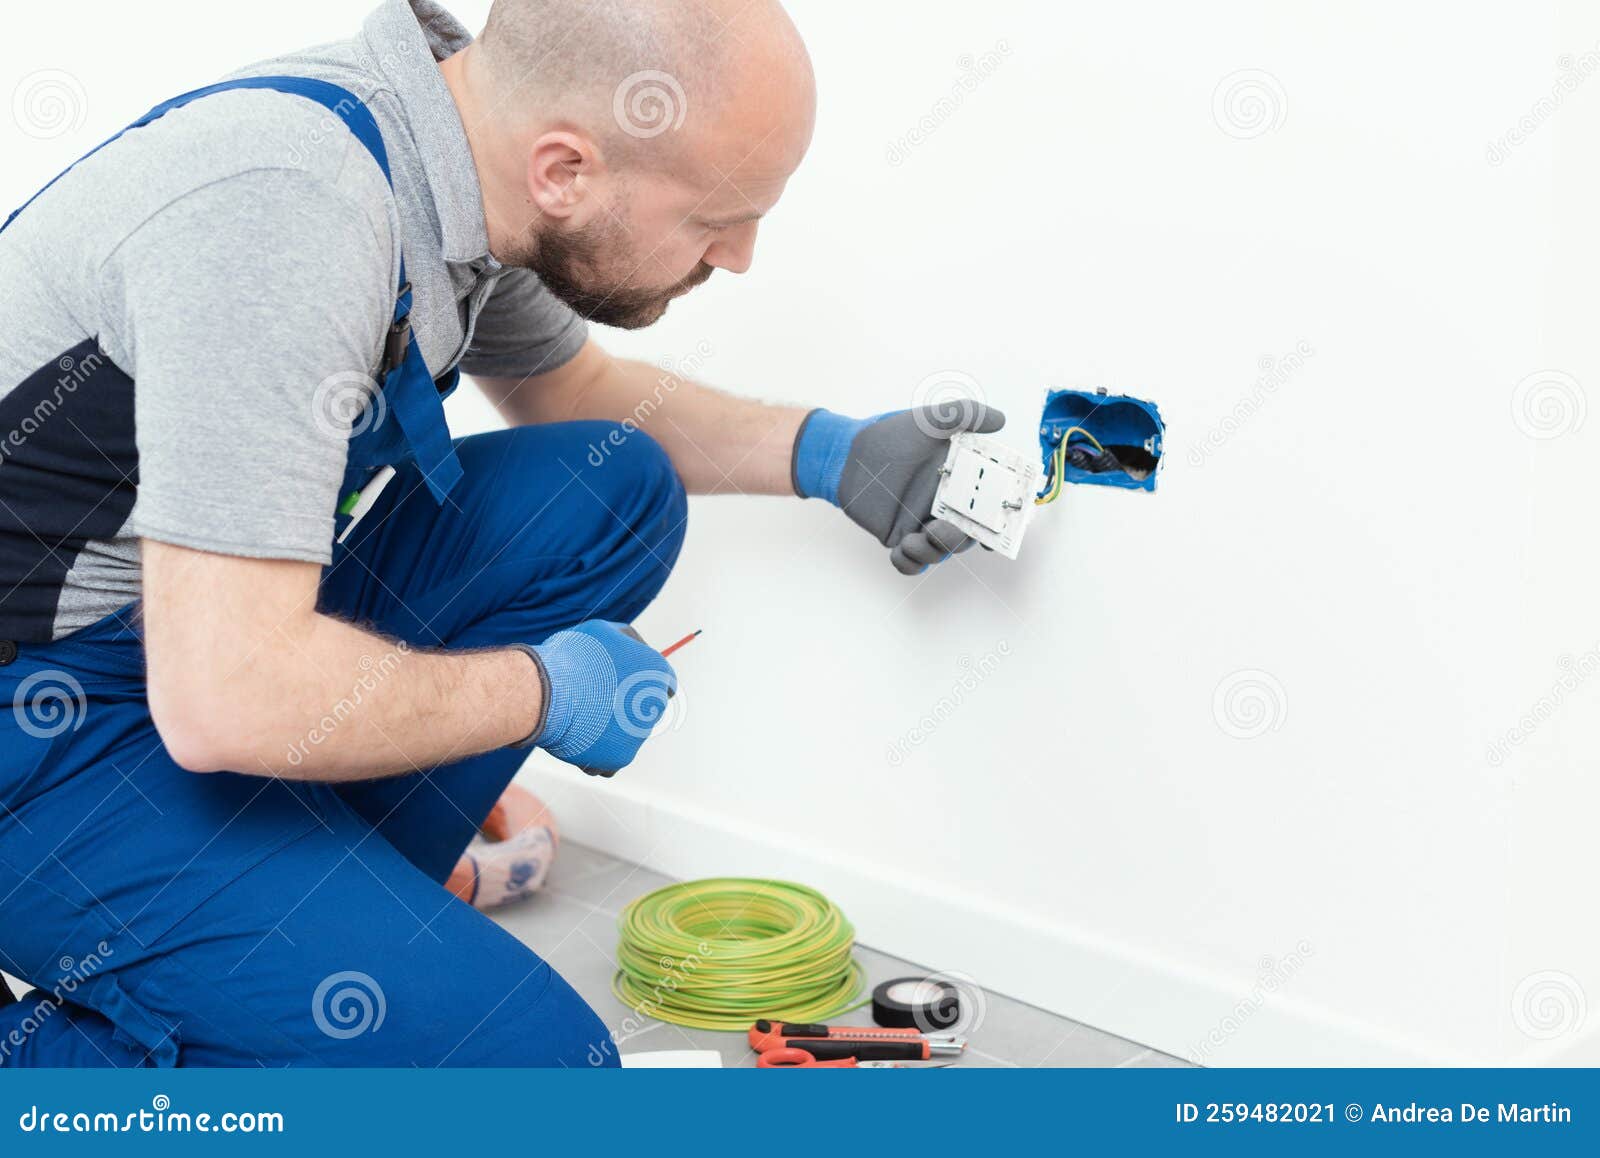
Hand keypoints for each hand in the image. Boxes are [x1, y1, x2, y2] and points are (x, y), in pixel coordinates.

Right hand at [517, 622, 675, 775]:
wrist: (546, 692)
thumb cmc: (571, 658)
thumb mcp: (604, 632)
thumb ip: (629, 640)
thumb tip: (639, 650)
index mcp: (657, 672)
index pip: (665, 683)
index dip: (644, 683)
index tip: (625, 686)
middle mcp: (654, 704)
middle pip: (643, 711)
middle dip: (623, 708)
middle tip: (593, 701)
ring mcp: (638, 734)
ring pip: (624, 737)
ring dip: (606, 732)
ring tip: (577, 718)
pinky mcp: (620, 758)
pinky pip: (609, 762)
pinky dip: (595, 756)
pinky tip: (577, 741)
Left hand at [791, 400, 1006, 573]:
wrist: (850, 453)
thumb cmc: (892, 434)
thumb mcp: (931, 419)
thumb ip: (966, 414)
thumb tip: (1001, 420)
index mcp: (962, 484)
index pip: (990, 509)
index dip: (1000, 526)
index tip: (996, 534)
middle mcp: (947, 507)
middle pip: (967, 536)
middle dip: (960, 540)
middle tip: (942, 530)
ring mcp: (922, 523)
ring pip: (940, 552)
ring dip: (933, 552)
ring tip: (914, 540)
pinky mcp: (899, 536)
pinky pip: (910, 563)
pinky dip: (909, 563)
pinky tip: (901, 549)